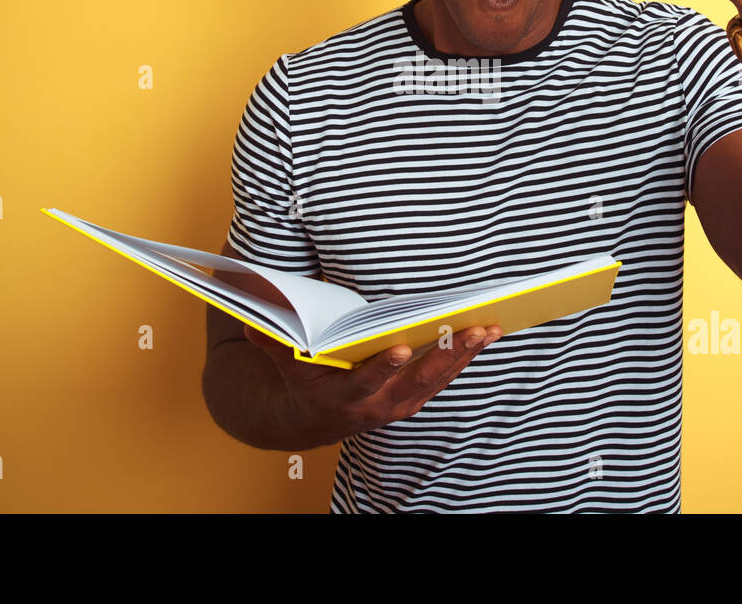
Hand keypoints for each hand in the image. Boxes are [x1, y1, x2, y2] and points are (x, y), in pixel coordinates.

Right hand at [242, 323, 502, 445]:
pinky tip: (486, 331)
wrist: (312, 417)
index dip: (383, 368)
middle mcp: (378, 405)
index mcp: (344, 397)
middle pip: (418, 380)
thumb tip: (252, 324)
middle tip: (472, 330)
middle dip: (447, 355)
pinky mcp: (416, 396)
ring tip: (489, 326)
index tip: (402, 348)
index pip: (366, 383)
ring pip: (438, 379)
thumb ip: (272, 343)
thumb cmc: (302, 377)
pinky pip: (445, 376)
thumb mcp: (284, 363)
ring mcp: (401, 403)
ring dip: (465, 354)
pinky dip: (466, 355)